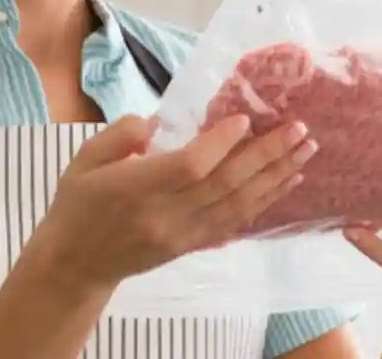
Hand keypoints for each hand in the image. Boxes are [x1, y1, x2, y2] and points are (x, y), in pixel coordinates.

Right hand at [30, 114, 317, 292]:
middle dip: (266, 155)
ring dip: (276, 176)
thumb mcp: (83, 159)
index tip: (244, 119)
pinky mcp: (192, 245)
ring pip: (239, 205)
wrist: (76, 263)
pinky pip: (236, 222)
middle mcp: (164, 215)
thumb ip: (120, 135)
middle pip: (225, 185)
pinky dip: (265, 200)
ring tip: (305, 151)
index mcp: (135, 189)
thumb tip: (158, 123)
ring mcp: (182, 234)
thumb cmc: (78, 203)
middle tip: (298, 129)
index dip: (221, 143)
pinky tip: (287, 182)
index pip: (190, 167)